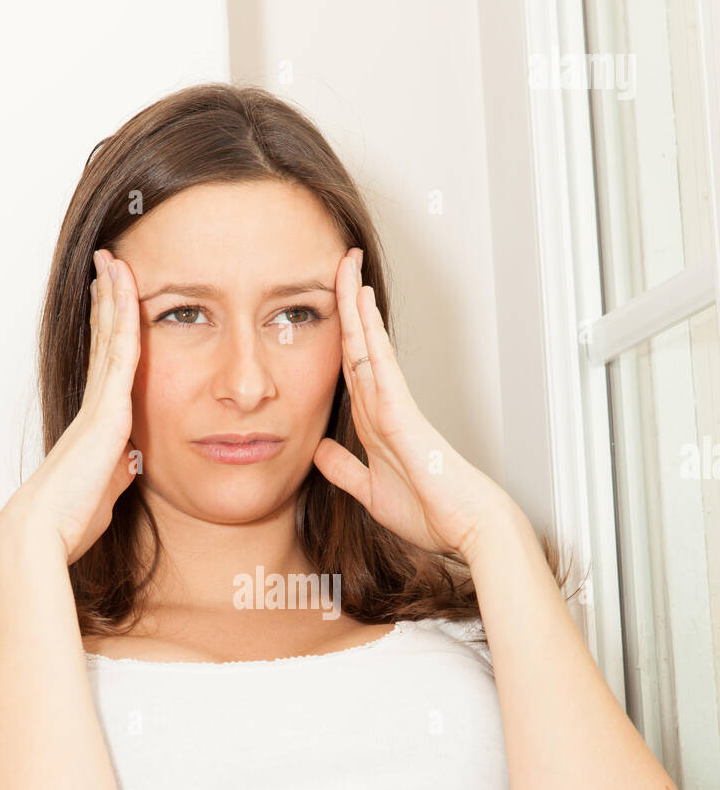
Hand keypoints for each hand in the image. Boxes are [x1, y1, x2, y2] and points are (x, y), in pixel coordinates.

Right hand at [6, 248, 141, 564]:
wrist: (42, 529)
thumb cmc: (68, 518)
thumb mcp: (106, 490)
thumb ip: (119, 470)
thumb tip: (131, 464)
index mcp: (94, 423)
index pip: (104, 365)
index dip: (106, 330)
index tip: (108, 300)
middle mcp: (94, 406)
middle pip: (103, 340)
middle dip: (106, 300)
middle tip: (106, 264)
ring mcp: (99, 404)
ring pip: (111, 337)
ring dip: (113, 296)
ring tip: (113, 260)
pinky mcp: (108, 411)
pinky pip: (122, 354)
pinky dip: (126, 319)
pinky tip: (128, 290)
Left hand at [313, 249, 515, 560]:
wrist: (471, 527)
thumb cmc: (434, 513)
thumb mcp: (371, 492)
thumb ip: (345, 470)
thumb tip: (319, 451)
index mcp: (377, 424)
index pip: (351, 368)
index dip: (338, 335)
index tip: (326, 305)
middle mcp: (386, 408)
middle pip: (358, 346)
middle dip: (345, 304)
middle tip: (338, 262)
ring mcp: (396, 406)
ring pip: (367, 345)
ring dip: (354, 305)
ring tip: (345, 265)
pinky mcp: (404, 414)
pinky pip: (381, 365)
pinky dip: (369, 333)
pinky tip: (361, 303)